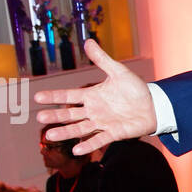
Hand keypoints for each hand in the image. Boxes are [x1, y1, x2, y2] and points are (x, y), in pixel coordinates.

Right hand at [34, 39, 156, 155]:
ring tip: (50, 136)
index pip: (68, 95)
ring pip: (80, 129)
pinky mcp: (114, 133)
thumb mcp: (118, 71)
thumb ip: (102, 59)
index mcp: (92, 95)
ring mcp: (102, 123)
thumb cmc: (135, 89)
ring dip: (65, 132)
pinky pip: (99, 140)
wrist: (153, 105)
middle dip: (55, 116)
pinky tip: (76, 150)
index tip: (37, 97)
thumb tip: (88, 41)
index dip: (54, 96)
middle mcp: (93, 110)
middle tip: (40, 117)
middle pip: (70, 114)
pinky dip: (88, 145)